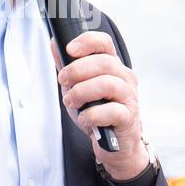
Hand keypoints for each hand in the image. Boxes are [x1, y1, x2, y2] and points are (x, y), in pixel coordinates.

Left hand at [54, 31, 146, 175]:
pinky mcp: (129, 118)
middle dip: (77, 70)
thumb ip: (68, 66)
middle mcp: (125, 78)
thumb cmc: (98, 111)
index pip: (104, 43)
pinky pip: (111, 111)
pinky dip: (92, 114)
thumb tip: (55, 44)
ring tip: (71, 101)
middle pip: (105, 62)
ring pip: (108, 84)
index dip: (87, 42)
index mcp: (113, 66)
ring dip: (82, 92)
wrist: (115, 143)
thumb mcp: (79, 86)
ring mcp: (129, 97)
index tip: (69, 50)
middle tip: (63, 81)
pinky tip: (84, 119)